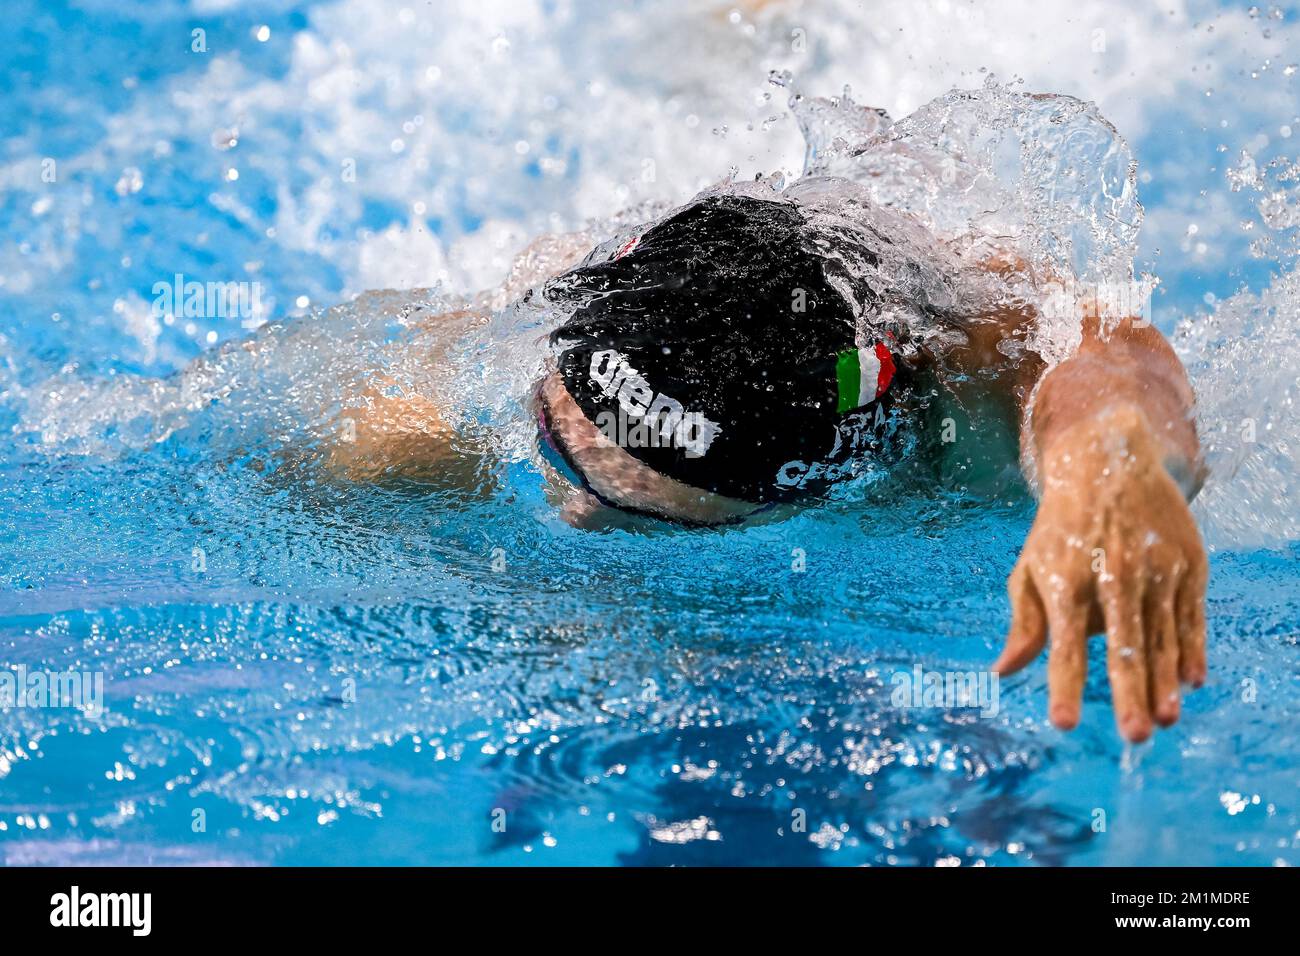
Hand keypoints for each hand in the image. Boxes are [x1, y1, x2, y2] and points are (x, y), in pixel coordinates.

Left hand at [994, 405, 1207, 741]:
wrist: (1107, 461)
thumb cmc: (1060, 527)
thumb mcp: (1031, 567)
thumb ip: (1024, 623)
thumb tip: (1003, 671)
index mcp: (1066, 581)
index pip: (1064, 645)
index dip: (1064, 685)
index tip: (1063, 723)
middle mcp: (1112, 576)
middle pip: (1122, 645)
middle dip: (1129, 692)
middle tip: (1136, 736)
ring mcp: (1155, 568)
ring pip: (1161, 635)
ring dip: (1164, 681)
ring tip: (1164, 720)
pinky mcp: (1187, 562)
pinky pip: (1190, 615)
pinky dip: (1191, 648)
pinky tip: (1191, 680)